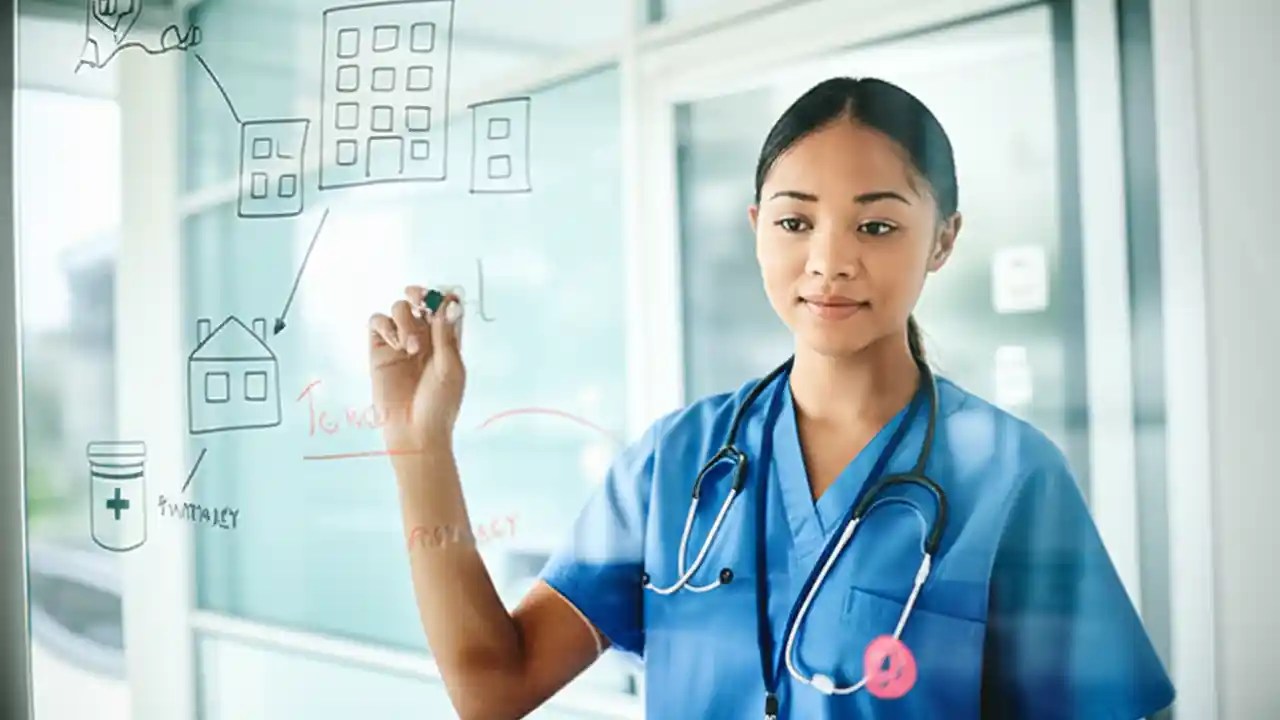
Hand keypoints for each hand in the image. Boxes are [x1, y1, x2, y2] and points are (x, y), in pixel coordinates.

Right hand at [368, 286, 465, 451]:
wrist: (414, 431)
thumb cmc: (439, 405)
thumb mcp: (450, 368)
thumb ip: (445, 335)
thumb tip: (448, 304)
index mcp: (447, 340)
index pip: (445, 307)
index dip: (444, 296)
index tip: (445, 296)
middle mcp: (424, 338)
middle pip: (420, 301)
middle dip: (420, 294)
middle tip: (420, 297)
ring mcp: (401, 343)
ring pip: (399, 309)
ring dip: (405, 319)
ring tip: (411, 347)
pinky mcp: (380, 352)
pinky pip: (378, 323)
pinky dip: (386, 325)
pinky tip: (396, 345)